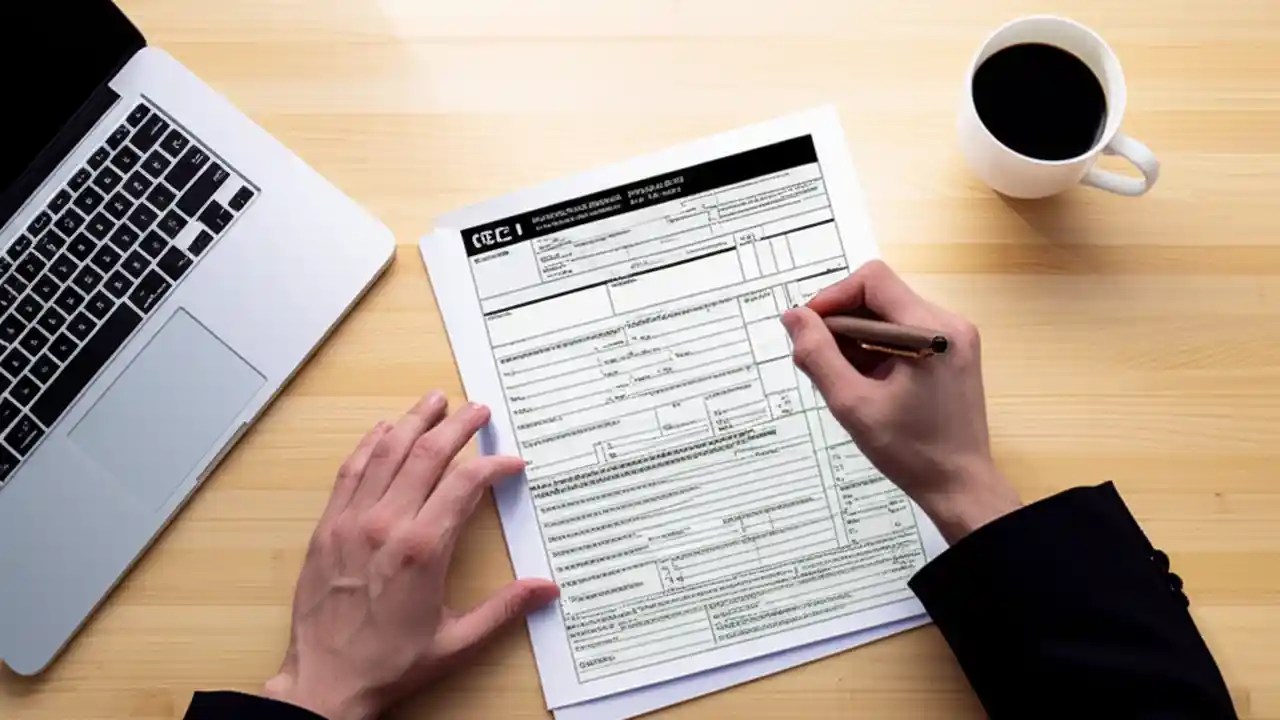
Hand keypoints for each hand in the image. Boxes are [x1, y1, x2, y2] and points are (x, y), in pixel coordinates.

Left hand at [261, 392, 558, 719]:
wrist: (325, 682)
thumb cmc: (390, 664)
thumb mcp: (457, 641)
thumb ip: (504, 609)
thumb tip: (548, 589)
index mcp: (422, 550)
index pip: (465, 484)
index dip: (493, 465)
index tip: (511, 463)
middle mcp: (386, 525)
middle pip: (426, 454)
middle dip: (457, 426)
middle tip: (478, 409)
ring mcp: (352, 522)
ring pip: (386, 453)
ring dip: (413, 421)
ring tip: (434, 400)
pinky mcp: (328, 527)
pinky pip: (351, 471)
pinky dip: (370, 444)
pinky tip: (384, 429)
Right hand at [781, 261, 1020, 542]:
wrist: (960, 487)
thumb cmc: (910, 451)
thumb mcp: (853, 404)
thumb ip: (818, 356)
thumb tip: (792, 317)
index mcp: (931, 329)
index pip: (872, 280)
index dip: (833, 298)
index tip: (808, 330)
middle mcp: (948, 323)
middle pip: (879, 297)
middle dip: (841, 324)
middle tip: (818, 363)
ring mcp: (953, 339)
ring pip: (888, 316)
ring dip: (856, 340)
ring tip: (843, 380)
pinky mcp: (951, 355)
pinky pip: (903, 334)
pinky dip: (876, 350)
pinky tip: (865, 383)